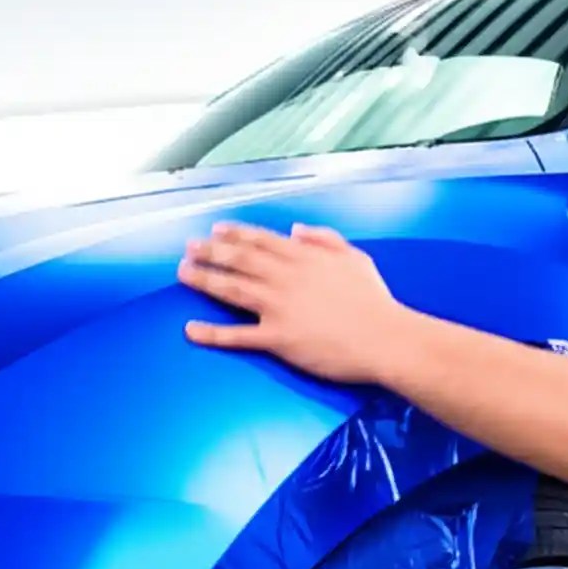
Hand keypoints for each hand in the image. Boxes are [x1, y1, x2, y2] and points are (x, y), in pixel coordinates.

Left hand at [177, 222, 407, 383]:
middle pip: (239, 259)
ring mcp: (278, 307)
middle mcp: (285, 277)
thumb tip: (295, 230)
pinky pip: (238, 335)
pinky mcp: (277, 338)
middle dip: (210, 251)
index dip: (234, 234)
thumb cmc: (374, 300)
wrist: (384, 338)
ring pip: (232, 289)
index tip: (215, 230)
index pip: (260, 240)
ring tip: (183, 273)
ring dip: (204, 280)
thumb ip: (323, 239)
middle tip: (188, 248)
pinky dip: (211, 333)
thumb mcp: (354, 257)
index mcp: (303, 257)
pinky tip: (190, 329)